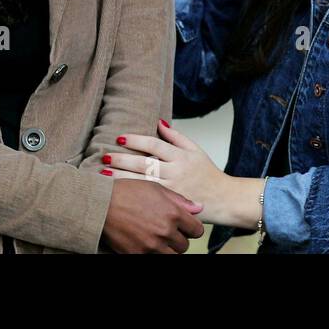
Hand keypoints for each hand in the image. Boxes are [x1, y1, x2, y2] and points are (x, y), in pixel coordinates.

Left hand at [102, 121, 230, 223]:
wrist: (225, 200)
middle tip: (105, 156)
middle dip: (122, 159)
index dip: (136, 140)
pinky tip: (118, 192)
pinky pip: (148, 199)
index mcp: (181, 157)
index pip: (154, 145)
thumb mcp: (196, 151)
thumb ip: (176, 137)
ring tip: (103, 174)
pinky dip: (132, 194)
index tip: (119, 138)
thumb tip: (159, 122)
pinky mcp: (171, 205)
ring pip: (142, 183)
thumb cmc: (209, 174)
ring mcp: (172, 190)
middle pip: (144, 164)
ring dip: (121, 178)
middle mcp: (176, 173)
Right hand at [102, 178, 204, 253]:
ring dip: (167, 249)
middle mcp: (165, 231)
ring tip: (156, 238)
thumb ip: (180, 200)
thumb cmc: (127, 191)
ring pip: (171, 256)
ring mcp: (151, 245)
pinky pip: (153, 258)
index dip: (191, 228)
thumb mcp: (156, 188)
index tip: (184, 226)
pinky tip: (144, 241)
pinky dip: (151, 252)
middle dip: (178, 239)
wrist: (101, 204)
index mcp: (173, 213)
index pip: (196, 230)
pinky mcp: (138, 254)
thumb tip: (199, 208)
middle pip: (184, 246)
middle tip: (167, 231)